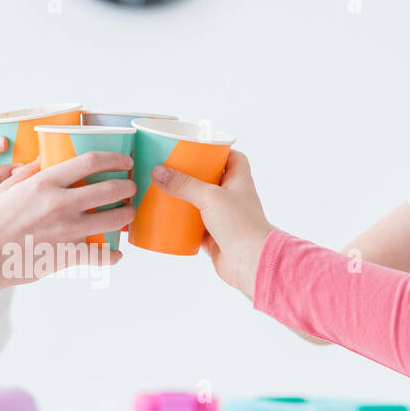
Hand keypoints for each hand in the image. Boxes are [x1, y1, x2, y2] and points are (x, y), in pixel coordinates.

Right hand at [0, 150, 135, 304]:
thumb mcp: (6, 189)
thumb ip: (27, 173)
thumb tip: (42, 160)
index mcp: (46, 183)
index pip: (91, 161)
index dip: (115, 159)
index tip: (125, 161)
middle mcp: (61, 203)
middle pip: (111, 189)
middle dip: (127, 187)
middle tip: (130, 189)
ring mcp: (67, 230)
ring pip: (113, 219)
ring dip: (126, 216)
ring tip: (126, 215)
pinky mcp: (67, 255)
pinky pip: (102, 255)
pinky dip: (113, 255)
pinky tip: (116, 254)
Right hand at [150, 150, 273, 299]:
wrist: (250, 262)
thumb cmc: (241, 225)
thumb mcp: (210, 197)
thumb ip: (184, 184)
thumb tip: (159, 172)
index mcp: (239, 180)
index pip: (232, 157)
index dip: (217, 151)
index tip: (197, 148)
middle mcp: (232, 197)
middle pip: (210, 179)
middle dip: (192, 175)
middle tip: (172, 168)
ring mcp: (223, 217)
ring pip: (200, 203)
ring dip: (184, 199)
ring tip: (163, 191)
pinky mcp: (213, 236)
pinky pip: (193, 226)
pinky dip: (181, 223)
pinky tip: (166, 219)